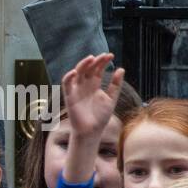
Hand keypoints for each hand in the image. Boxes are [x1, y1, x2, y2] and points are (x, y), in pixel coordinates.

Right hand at [62, 55, 124, 184]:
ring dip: (83, 65)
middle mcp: (85, 86)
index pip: (97, 69)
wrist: (92, 131)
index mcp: (94, 85)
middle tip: (104, 56)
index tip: (111, 56)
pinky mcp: (69, 97)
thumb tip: (121, 69)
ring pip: (77, 73)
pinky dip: (68, 78)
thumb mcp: (111, 99)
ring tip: (91, 59)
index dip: (103, 62)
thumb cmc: (100, 117)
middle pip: (88, 69)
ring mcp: (77, 90)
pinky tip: (74, 72)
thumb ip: (115, 85)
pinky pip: (66, 85)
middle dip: (95, 61)